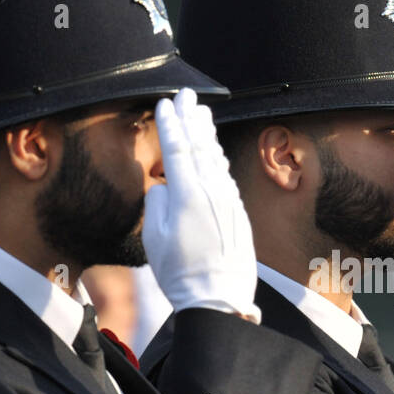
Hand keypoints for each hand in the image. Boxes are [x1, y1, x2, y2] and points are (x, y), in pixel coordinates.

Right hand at [143, 88, 259, 321]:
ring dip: (208, 132)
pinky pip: (226, 175)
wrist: (219, 298)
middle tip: (187, 95)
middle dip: (191, 118)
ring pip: (216, 157)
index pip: (177, 149)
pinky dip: (218, 157)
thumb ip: (158, 204)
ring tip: (202, 112)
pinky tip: (215, 150)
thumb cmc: (181, 273)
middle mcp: (211, 191)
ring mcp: (228, 201)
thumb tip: (165, 186)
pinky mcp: (237, 213)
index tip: (164, 104)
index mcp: (187, 194)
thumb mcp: (155, 239)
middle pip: (200, 145)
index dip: (170, 124)